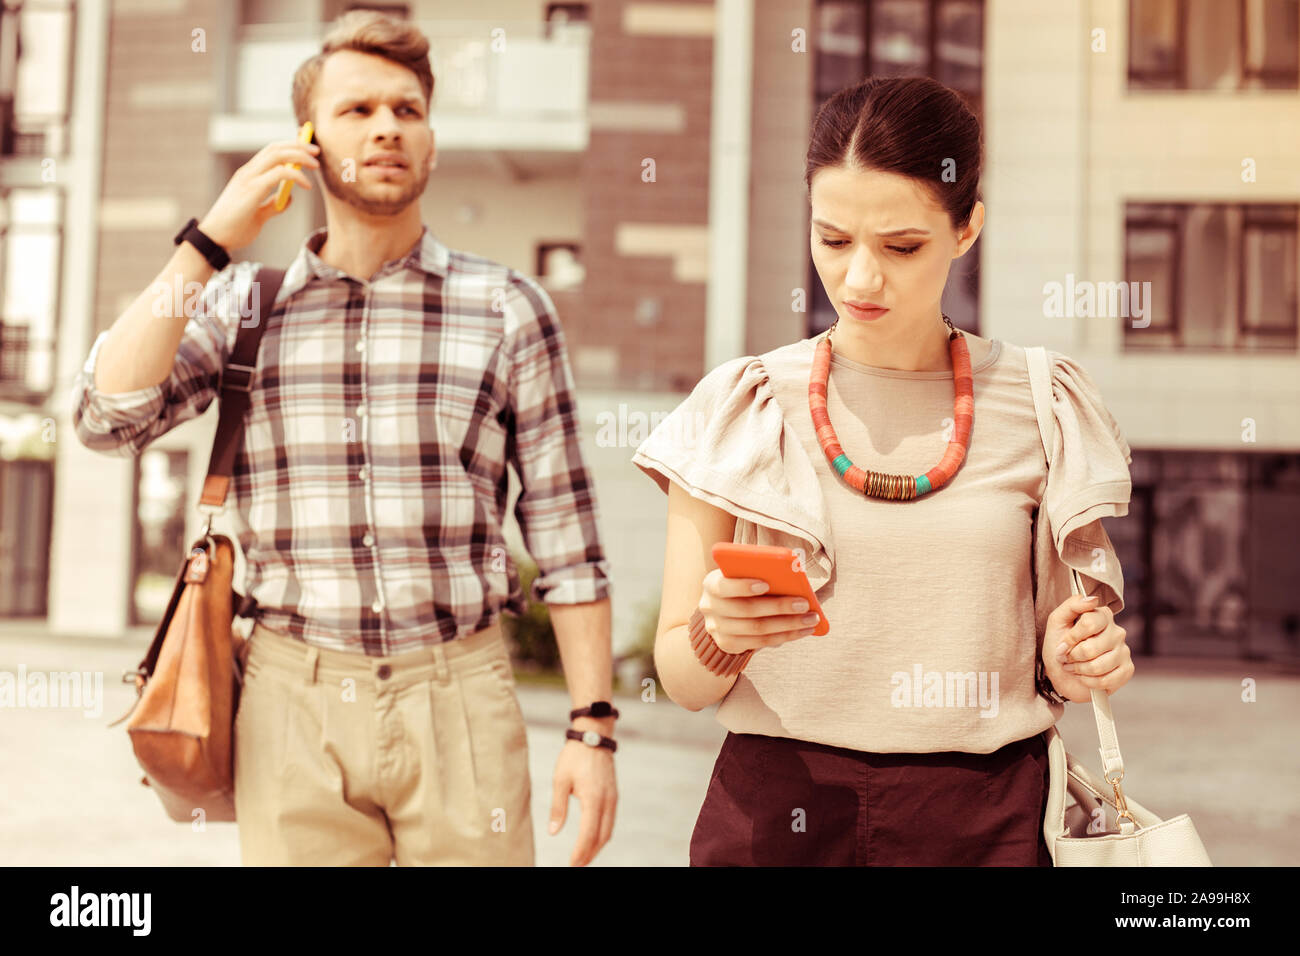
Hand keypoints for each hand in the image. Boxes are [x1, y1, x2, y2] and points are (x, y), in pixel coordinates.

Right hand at [198, 138, 320, 252]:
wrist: (215, 239)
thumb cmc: (234, 228)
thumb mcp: (258, 215)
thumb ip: (272, 205)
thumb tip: (288, 198)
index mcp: (248, 175)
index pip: (271, 151)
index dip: (290, 146)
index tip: (308, 149)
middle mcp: (248, 172)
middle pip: (275, 148)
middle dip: (298, 146)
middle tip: (317, 150)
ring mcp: (248, 179)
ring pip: (277, 155)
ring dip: (299, 156)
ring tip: (315, 165)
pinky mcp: (252, 190)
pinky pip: (279, 174)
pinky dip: (296, 176)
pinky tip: (306, 186)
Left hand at [548, 738, 615, 865]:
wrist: (594, 736)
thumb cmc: (574, 757)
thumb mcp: (560, 781)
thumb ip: (558, 808)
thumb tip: (553, 832)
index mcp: (593, 798)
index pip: (588, 834)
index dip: (580, 852)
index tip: (572, 864)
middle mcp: (607, 801)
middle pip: (601, 837)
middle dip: (590, 854)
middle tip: (577, 866)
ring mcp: (613, 799)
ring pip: (608, 831)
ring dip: (597, 846)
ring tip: (583, 857)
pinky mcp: (614, 795)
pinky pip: (610, 821)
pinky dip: (602, 835)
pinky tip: (592, 839)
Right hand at [697, 567, 821, 655]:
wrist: (722, 609)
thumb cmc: (741, 584)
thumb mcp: (743, 574)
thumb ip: (758, 572)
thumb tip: (790, 576)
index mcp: (711, 584)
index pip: (724, 586)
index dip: (743, 586)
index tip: (766, 584)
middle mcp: (710, 607)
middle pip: (747, 610)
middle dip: (778, 607)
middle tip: (804, 604)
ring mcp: (717, 629)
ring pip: (757, 630)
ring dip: (788, 625)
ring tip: (811, 619)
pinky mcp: (728, 644)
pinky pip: (760, 643)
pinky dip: (784, 636)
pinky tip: (802, 630)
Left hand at [1041, 593, 1134, 701]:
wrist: (1062, 674)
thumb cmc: (1060, 646)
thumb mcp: (1057, 622)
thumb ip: (1072, 606)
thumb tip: (1092, 599)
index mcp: (1102, 616)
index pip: (1090, 622)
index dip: (1072, 637)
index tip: (1064, 643)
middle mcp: (1117, 632)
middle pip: (1091, 648)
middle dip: (1073, 657)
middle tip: (1068, 658)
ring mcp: (1124, 652)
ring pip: (1097, 666)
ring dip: (1079, 670)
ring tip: (1075, 667)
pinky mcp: (1127, 670)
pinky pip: (1105, 680)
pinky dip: (1089, 682)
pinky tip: (1086, 677)